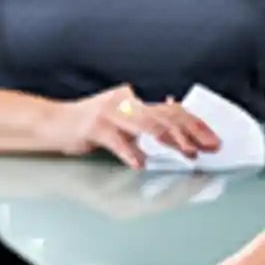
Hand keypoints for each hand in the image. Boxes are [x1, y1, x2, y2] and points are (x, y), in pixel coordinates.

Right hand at [39, 84, 219, 168]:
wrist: (52, 122)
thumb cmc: (89, 126)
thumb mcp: (121, 121)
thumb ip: (146, 124)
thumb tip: (177, 130)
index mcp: (136, 101)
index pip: (173, 109)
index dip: (196, 124)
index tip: (212, 139)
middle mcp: (127, 102)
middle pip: (166, 115)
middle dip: (191, 132)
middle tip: (208, 148)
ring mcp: (110, 112)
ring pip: (148, 124)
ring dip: (170, 140)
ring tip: (186, 154)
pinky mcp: (94, 126)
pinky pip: (117, 141)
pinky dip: (130, 153)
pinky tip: (140, 164)